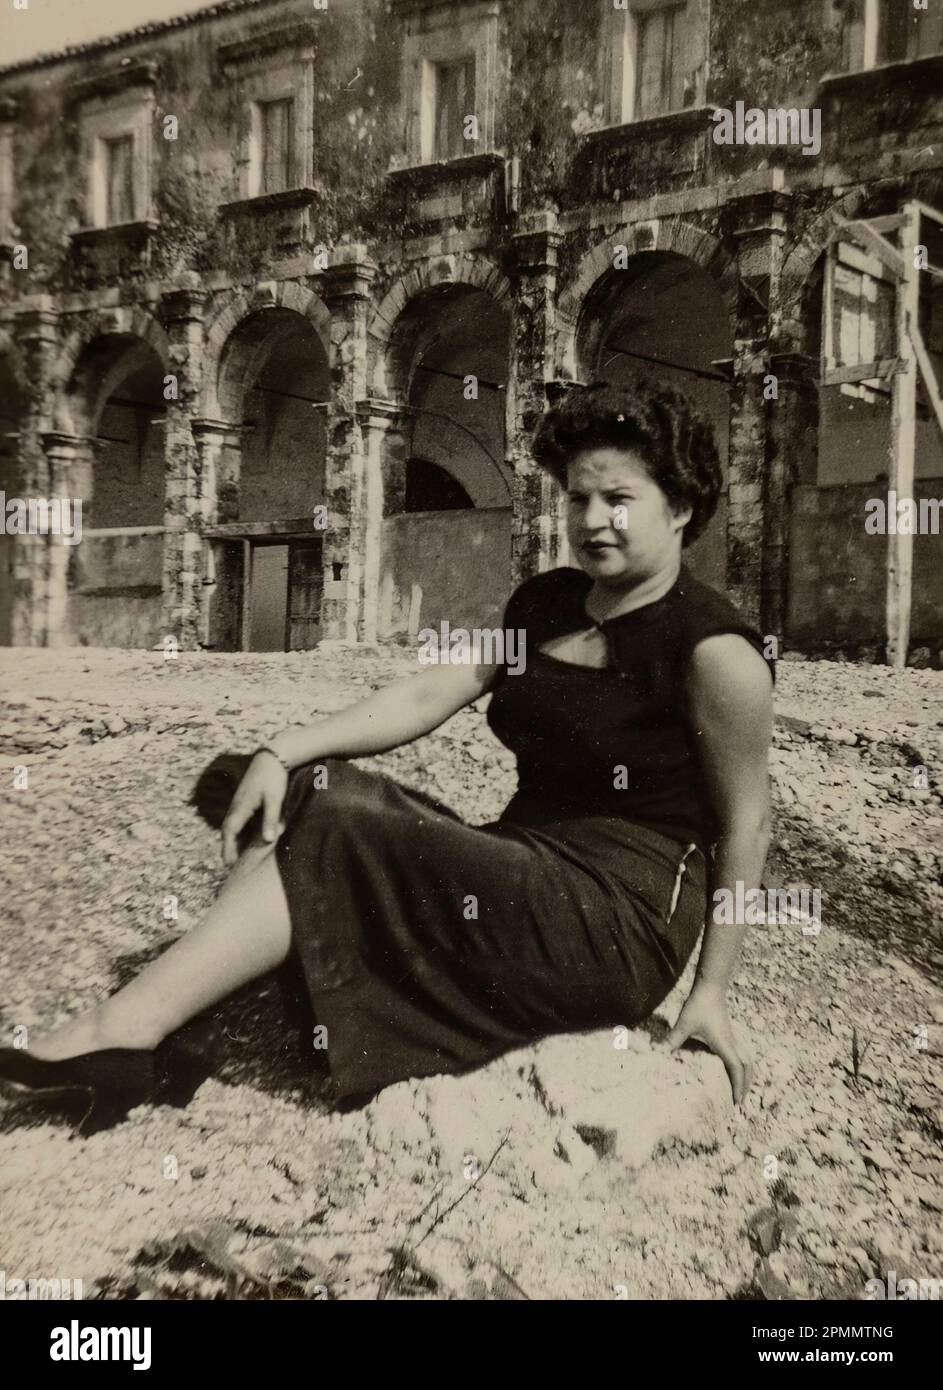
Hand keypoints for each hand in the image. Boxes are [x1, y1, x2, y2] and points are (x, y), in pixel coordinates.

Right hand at [221, 751, 288, 866]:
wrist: (273, 757)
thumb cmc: (274, 778)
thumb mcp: (275, 799)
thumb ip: (271, 820)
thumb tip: (267, 840)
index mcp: (241, 808)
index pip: (229, 833)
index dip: (228, 849)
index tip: (229, 864)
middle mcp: (236, 805)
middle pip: (227, 830)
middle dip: (227, 847)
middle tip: (229, 865)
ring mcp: (239, 801)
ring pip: (231, 824)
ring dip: (231, 839)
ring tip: (234, 855)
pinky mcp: (245, 798)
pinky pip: (237, 819)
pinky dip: (237, 830)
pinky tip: (244, 836)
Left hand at [663, 983, 752, 1105]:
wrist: (710, 987)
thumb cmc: (699, 1005)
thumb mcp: (684, 1024)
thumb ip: (672, 1040)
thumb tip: (657, 1053)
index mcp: (724, 1044)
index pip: (737, 1068)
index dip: (739, 1086)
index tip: (738, 1102)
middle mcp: (732, 1042)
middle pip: (748, 1066)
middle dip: (746, 1084)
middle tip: (741, 1102)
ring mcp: (732, 1037)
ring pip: (747, 1058)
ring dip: (747, 1074)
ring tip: (741, 1087)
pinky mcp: (729, 1032)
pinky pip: (741, 1052)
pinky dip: (742, 1063)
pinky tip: (732, 1067)